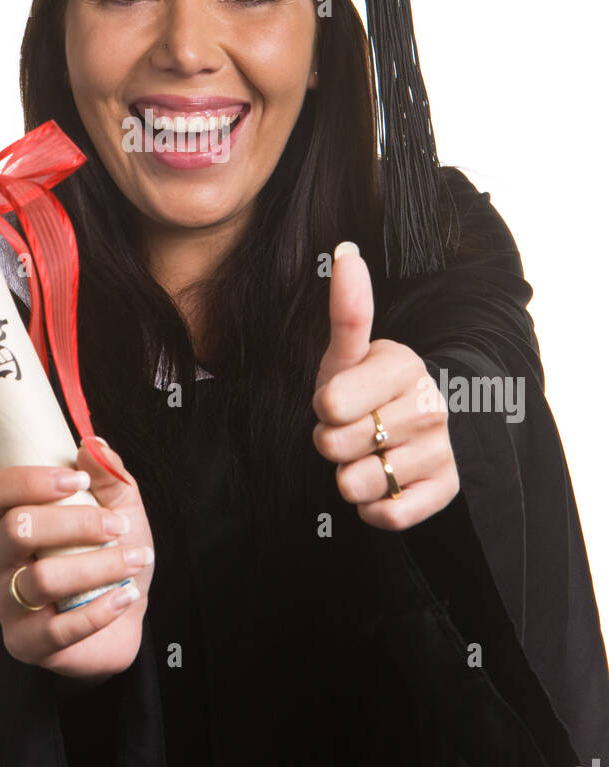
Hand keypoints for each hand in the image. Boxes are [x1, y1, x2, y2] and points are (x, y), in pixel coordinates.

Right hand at [0, 437, 153, 679]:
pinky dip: (98, 611)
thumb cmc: (109, 551)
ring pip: (40, 579)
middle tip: (118, 526)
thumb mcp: (118, 506)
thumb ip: (108, 474)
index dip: (26, 480)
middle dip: (76, 523)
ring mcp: (5, 603)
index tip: (78, 479)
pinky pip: (54, 630)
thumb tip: (94, 445)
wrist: (123, 612)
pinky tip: (125, 596)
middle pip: (15, 529)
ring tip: (135, 560)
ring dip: (98, 566)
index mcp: (3, 517)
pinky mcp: (24, 643)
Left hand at [311, 243, 459, 529]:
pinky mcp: (444, 492)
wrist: (407, 436)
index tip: (339, 400)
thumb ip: (347, 309)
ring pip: (356, 484)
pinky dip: (371, 508)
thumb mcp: (348, 354)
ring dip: (349, 477)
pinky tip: (382, 485)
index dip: (323, 407)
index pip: (330, 403)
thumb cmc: (365, 390)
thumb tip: (346, 250)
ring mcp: (441, 451)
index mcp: (405, 365)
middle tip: (353, 430)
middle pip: (335, 445)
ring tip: (367, 455)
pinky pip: (385, 516)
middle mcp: (431, 406)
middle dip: (331, 443)